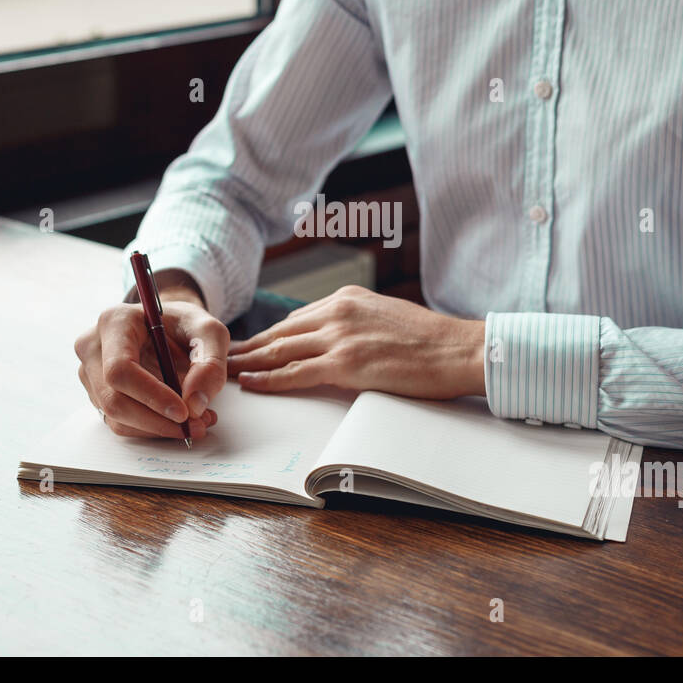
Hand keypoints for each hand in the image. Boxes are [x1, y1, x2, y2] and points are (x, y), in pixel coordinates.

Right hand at [75, 278, 228, 439]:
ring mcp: (91, 373)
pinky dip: (152, 429)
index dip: (151, 396)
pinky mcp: (98, 394)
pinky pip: (121, 423)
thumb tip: (196, 403)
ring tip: (196, 423)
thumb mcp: (209, 332)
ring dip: (158, 428)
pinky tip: (179, 421)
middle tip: (197, 425)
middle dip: (158, 420)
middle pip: (114, 399)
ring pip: (117, 417)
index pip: (120, 369)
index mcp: (115, 322)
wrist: (169, 328)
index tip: (183, 412)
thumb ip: (211, 363)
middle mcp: (94, 347)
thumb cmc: (184, 325)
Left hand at [227, 285, 485, 398]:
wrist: (458, 349)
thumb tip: (333, 338)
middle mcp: (338, 311)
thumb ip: (355, 322)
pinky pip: (295, 373)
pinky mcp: (346, 364)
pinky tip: (251, 384)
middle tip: (223, 356)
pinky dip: (269, 379)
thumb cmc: (431, 340)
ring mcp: (340, 337)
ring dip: (249, 363)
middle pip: (280, 332)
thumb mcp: (386, 316)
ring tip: (226, 371)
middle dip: (249, 347)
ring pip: (280, 351)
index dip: (269, 335)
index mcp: (347, 298)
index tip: (249, 344)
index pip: (296, 319)